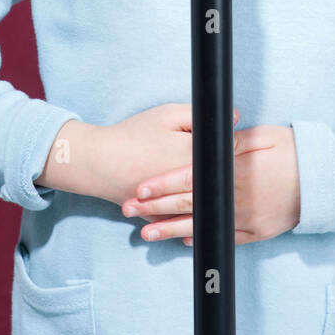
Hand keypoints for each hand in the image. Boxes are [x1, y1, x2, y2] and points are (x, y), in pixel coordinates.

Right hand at [88, 102, 236, 207]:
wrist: (100, 162)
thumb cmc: (133, 135)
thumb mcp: (166, 115)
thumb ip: (199, 115)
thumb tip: (234, 116)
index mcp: (194, 157)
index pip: (229, 153)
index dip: (232, 147)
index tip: (230, 142)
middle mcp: (189, 185)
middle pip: (221, 181)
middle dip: (226, 171)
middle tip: (222, 161)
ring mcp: (176, 206)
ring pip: (206, 204)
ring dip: (212, 195)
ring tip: (209, 183)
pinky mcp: (164, 218)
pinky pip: (185, 219)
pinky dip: (192, 213)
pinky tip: (193, 204)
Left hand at [122, 123, 300, 245]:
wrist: (327, 181)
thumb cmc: (294, 152)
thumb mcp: (263, 136)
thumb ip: (232, 141)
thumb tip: (208, 139)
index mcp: (235, 174)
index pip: (190, 179)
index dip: (162, 184)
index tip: (140, 188)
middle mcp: (237, 200)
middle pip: (189, 205)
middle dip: (155, 209)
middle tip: (128, 210)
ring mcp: (247, 220)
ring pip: (202, 226)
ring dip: (170, 230)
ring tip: (145, 234)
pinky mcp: (259, 233)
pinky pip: (224, 238)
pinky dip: (203, 237)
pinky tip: (184, 238)